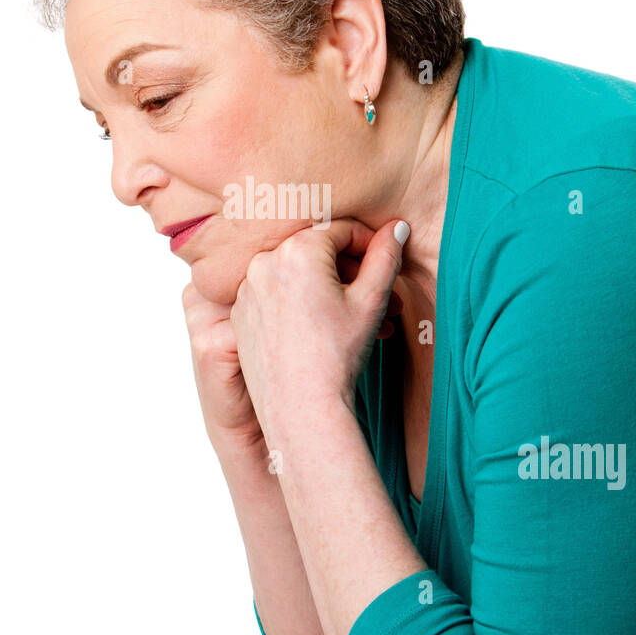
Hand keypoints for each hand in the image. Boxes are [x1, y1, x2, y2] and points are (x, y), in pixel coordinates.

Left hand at [182, 245, 402, 453]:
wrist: (302, 407)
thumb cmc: (338, 354)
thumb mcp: (372, 301)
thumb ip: (385, 256)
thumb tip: (396, 227)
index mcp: (298, 250)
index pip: (342, 230)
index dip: (369, 245)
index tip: (384, 263)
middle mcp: (264, 261)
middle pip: (316, 251)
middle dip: (349, 270)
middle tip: (378, 296)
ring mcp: (247, 287)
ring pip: (294, 273)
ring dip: (324, 287)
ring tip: (352, 316)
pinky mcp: (239, 311)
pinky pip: (273, 294)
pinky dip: (296, 301)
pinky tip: (319, 326)